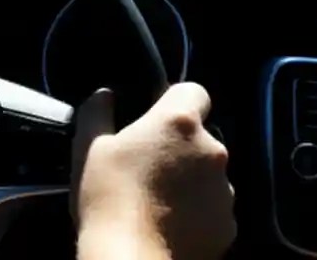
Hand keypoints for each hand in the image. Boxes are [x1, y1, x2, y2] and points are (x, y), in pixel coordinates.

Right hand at [72, 84, 234, 259]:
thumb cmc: (107, 199)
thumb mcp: (88, 147)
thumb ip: (98, 111)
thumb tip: (104, 96)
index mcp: (179, 123)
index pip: (193, 91)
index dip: (173, 101)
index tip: (154, 120)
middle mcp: (211, 150)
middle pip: (200, 137)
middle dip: (178, 148)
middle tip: (146, 167)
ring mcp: (224, 190)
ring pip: (208, 175)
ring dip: (189, 181)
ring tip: (155, 201)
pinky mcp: (228, 225)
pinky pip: (213, 209)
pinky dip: (196, 213)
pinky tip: (168, 224)